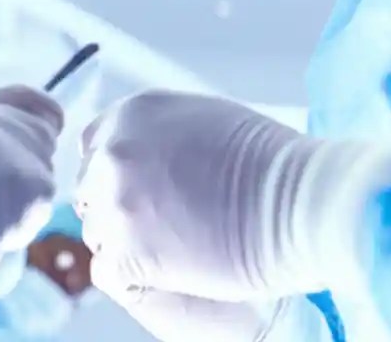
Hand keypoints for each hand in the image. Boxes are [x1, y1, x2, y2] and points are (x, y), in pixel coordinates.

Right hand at [0, 85, 64, 271]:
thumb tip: (7, 164)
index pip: (12, 99)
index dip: (36, 110)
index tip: (50, 123)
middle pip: (37, 129)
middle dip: (36, 162)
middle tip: (17, 199)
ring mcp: (1, 147)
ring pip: (44, 163)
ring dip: (30, 195)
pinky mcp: (24, 176)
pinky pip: (44, 196)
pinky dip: (28, 220)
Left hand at [78, 91, 390, 303]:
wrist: (300, 202)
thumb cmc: (270, 164)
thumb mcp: (203, 121)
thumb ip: (159, 134)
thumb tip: (141, 155)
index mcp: (131, 114)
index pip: (94, 148)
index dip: (120, 174)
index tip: (145, 191)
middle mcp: (114, 152)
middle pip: (90, 190)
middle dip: (120, 207)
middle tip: (163, 224)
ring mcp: (116, 201)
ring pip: (98, 232)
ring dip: (128, 242)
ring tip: (177, 245)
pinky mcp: (127, 250)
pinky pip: (109, 271)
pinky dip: (136, 275)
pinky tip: (172, 268)